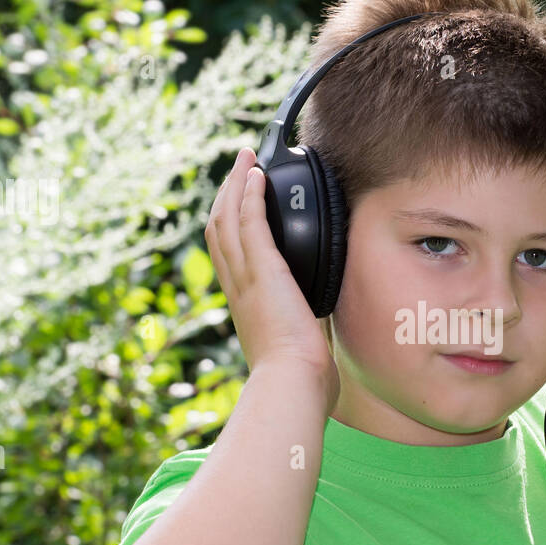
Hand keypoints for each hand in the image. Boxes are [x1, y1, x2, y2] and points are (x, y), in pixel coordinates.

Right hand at [205, 146, 339, 408]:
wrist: (292, 386)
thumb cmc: (300, 380)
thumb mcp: (302, 346)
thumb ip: (308, 329)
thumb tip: (326, 327)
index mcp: (245, 305)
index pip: (229, 255)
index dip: (230, 225)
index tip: (239, 204)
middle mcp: (239, 288)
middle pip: (220, 228)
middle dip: (228, 193)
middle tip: (239, 167)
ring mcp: (247, 279)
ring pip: (229, 219)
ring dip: (237, 184)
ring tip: (246, 158)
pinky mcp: (263, 273)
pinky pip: (249, 224)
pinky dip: (249, 196)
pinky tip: (256, 176)